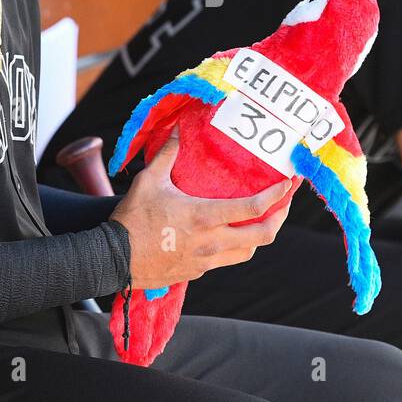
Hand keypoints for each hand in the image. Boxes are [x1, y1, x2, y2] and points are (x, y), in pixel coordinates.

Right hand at [109, 127, 297, 289]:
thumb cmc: (132, 219)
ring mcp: (206, 260)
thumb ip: (168, 154)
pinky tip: (230, 234)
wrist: (114, 259)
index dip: (277, 196)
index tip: (288, 184)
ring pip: (248, 251)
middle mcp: (212, 241)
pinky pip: (227, 260)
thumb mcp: (149, 181)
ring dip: (260, 235)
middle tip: (285, 202)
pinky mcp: (198, 271)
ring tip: (262, 219)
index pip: (254, 209)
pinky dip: (236, 246)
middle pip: (263, 235)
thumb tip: (178, 130)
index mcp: (204, 217)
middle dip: (280, 217)